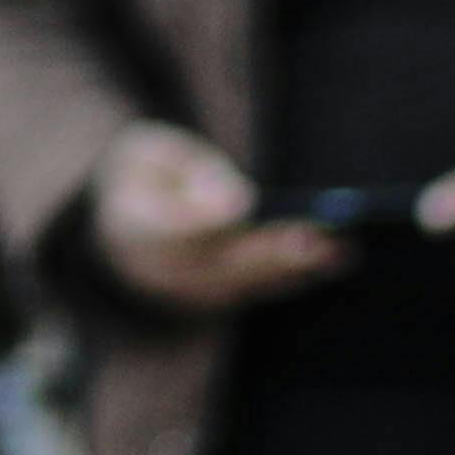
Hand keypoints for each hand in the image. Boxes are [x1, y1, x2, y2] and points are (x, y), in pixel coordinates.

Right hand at [87, 118, 343, 312]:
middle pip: (220, 265)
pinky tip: (332, 260)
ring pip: (245, 283)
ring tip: (337, 250)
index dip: (205, 218)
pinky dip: (292, 276)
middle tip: (315, 238)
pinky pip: (255, 289)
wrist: (117, 231)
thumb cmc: (144, 177)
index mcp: (135, 227)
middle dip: (271, 253)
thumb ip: (188, 169)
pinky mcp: (214, 301)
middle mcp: (161, 272)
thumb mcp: (149, 153)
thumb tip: (236, 203)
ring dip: (294, 269)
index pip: (171, 228)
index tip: (241, 204)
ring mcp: (187, 294)